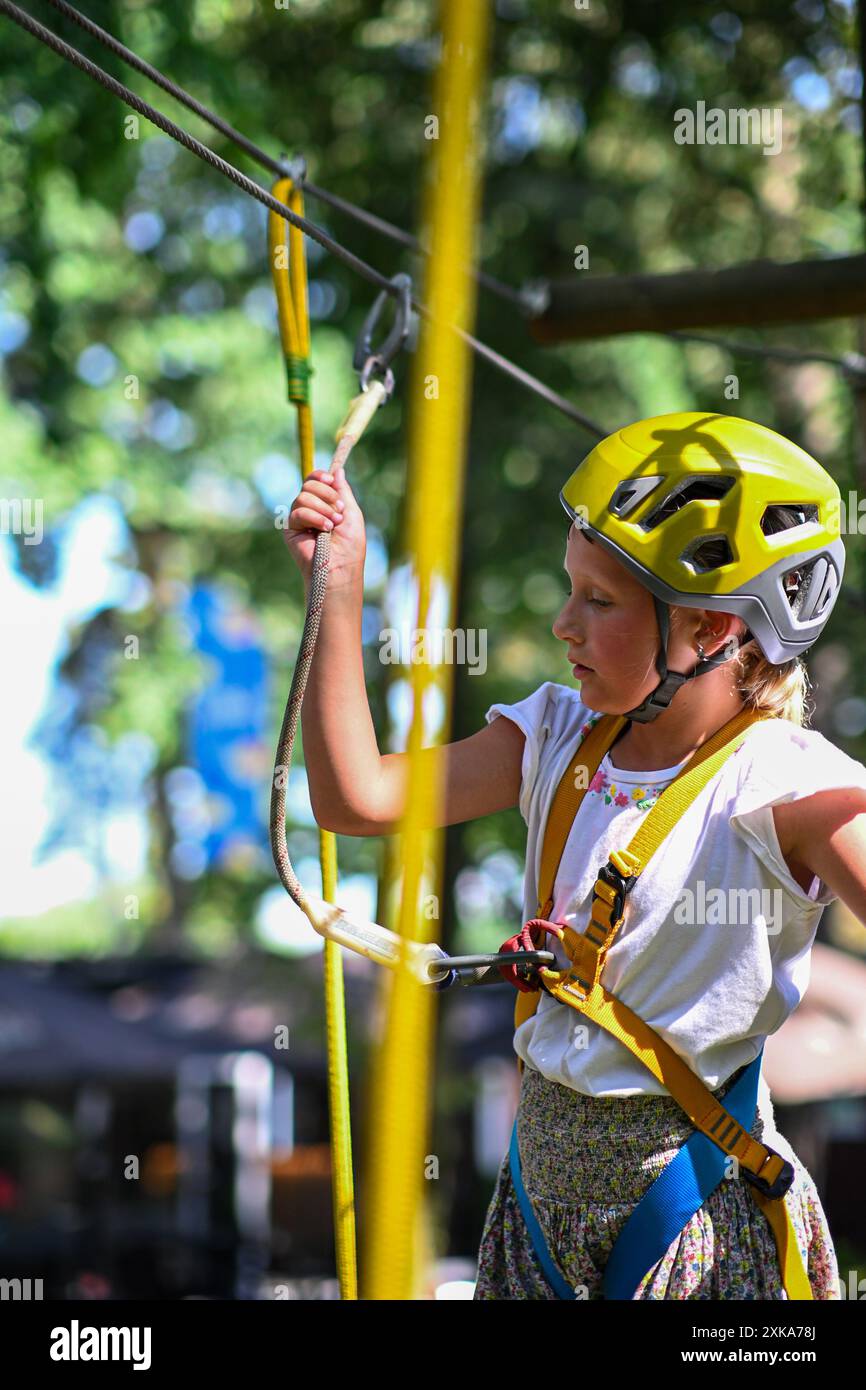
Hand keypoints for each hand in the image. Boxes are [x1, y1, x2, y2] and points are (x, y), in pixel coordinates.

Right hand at [283, 464, 365, 589]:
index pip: (315, 481)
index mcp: (324, 504)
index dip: (321, 477)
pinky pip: (298, 511)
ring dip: (322, 508)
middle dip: (327, 495)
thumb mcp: (351, 514)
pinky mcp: (290, 529)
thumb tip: (338, 470)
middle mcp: (310, 509)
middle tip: (339, 513)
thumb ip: (343, 492)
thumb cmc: (350, 547)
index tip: (331, 482)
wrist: (340, 569)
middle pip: (309, 484)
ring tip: (333, 525)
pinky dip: (314, 518)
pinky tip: (324, 530)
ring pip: (303, 496)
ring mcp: (299, 519)